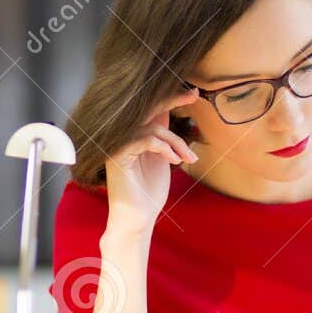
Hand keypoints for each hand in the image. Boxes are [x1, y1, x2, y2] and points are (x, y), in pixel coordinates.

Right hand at [103, 87, 199, 233]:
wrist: (137, 219)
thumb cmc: (149, 193)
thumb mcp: (162, 158)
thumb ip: (164, 137)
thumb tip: (171, 110)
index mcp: (132, 136)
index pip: (150, 110)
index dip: (170, 98)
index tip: (193, 93)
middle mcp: (121, 137)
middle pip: (147, 109)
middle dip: (172, 99)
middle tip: (193, 95)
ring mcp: (118, 145)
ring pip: (152, 127)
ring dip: (176, 141)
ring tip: (188, 158)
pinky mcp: (118, 155)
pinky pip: (146, 139)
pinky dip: (165, 147)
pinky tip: (175, 160)